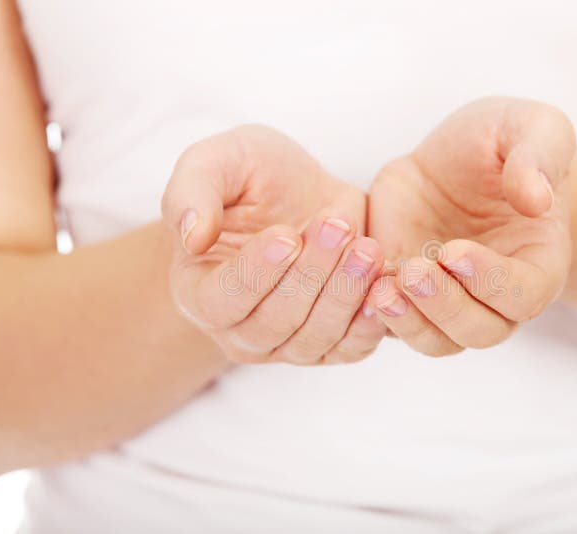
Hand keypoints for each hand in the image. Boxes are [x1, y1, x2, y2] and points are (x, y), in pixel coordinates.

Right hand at [162, 125, 385, 364]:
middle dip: (311, 274)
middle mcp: (239, 330)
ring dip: (345, 293)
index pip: (222, 300)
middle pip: (275, 321)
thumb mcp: (215, 163)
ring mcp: (286, 344)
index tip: (286, 236)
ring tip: (367, 248)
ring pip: (316, 335)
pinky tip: (385, 285)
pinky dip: (371, 321)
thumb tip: (191, 236)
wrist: (298, 196)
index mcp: (198, 292)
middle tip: (338, 227)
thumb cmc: (249, 180)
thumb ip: (191, 192)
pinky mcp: (331, 345)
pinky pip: (352, 347)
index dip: (255, 273)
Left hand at [367, 97, 575, 355]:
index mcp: (539, 263)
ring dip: (409, 323)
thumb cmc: (505, 143)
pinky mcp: (405, 291)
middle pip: (478, 331)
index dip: (491, 281)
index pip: (523, 294)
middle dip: (445, 308)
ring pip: (435, 340)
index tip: (455, 250)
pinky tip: (354, 282)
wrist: (457, 155)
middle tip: (414, 271)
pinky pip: (391, 322)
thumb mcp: (532, 128)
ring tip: (380, 290)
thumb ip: (540, 156)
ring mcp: (449, 299)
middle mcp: (497, 296)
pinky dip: (373, 312)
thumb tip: (536, 199)